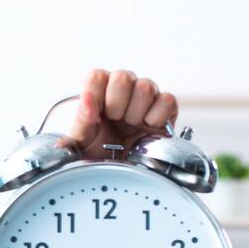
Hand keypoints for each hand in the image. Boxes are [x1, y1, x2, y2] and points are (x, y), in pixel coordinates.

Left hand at [56, 69, 178, 159]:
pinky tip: (147, 128)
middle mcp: (123, 87)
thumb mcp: (83, 139)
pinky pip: (166, 101)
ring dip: (136, 113)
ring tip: (131, 126)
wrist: (120, 170)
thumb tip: (87, 100)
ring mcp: (145, 95)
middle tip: (116, 122)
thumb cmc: (100, 150)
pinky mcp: (165, 107)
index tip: (98, 116)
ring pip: (146, 87)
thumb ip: (82, 118)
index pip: (97, 77)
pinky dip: (157, 117)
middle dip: (117, 106)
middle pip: (123, 78)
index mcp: (99, 88)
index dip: (97, 97)